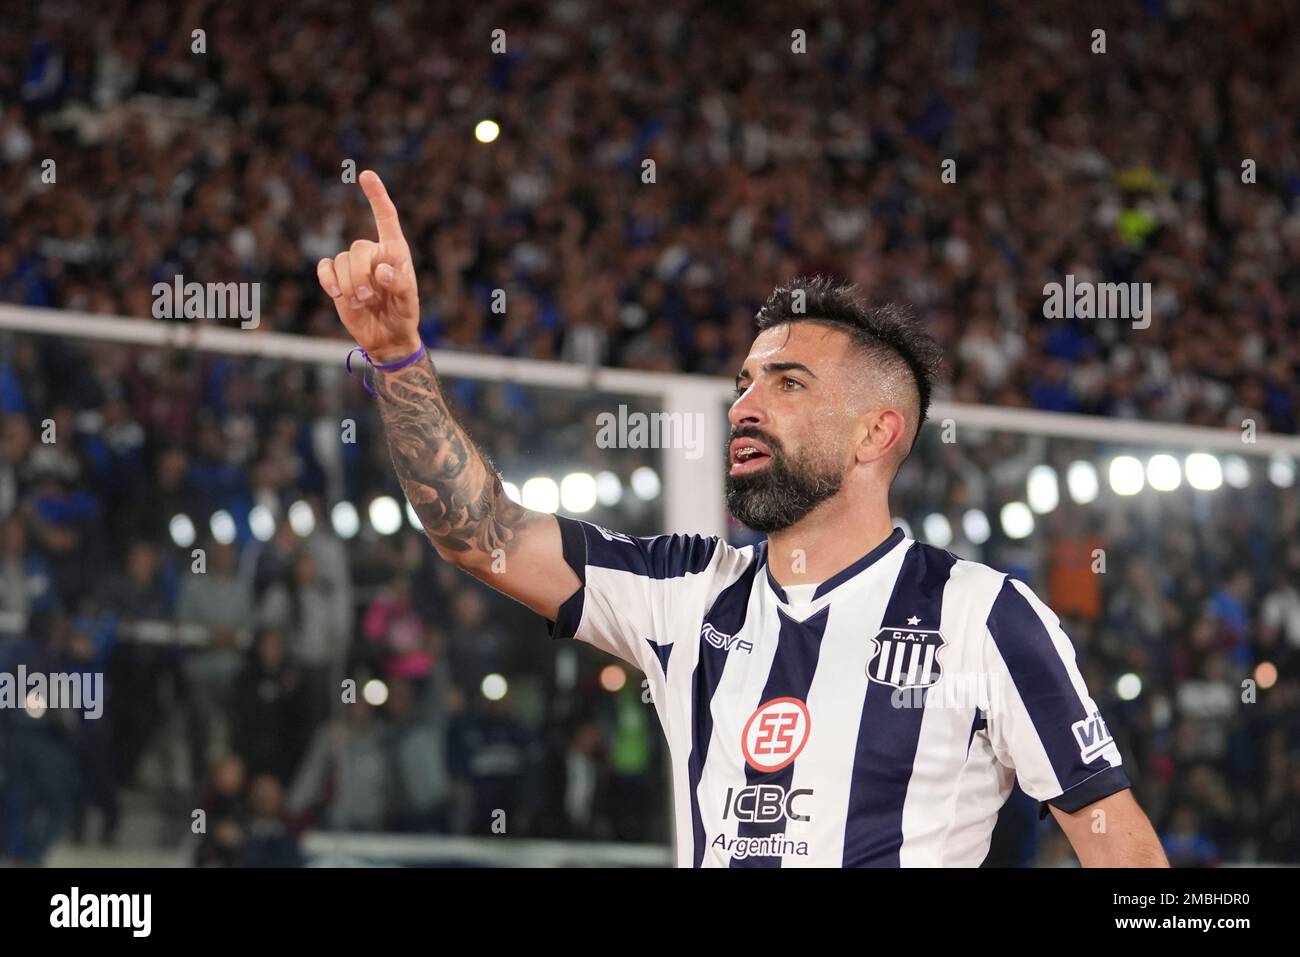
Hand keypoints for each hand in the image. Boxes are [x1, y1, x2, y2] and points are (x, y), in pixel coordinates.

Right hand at [316, 171, 421, 362]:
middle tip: (367, 297)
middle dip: (360, 274)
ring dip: (348, 284)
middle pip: (358, 248)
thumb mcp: (409, 301)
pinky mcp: (337, 278)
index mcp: (395, 251)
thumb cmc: (403, 314)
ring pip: (341, 260)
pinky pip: (325, 267)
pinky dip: (328, 281)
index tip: (366, 175)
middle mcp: (373, 253)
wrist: (386, 336)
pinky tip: (337, 295)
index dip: (377, 196)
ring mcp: (353, 265)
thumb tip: (380, 271)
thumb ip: (399, 284)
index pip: (386, 217)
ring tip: (361, 302)